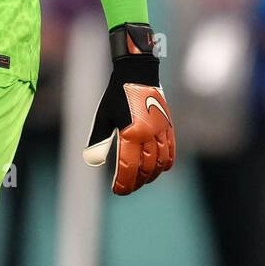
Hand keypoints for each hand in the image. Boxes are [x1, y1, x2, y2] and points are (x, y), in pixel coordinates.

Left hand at [83, 22, 175, 194]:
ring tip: (140, 181)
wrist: (137, 73)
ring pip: (160, 163)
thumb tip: (93, 161)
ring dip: (151, 176)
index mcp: (130, 132)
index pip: (128, 166)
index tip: (118, 191)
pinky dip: (165, 164)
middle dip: (135, 182)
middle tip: (127, 189)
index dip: (124, 182)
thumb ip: (99, 140)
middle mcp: (148, 134)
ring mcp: (161, 131)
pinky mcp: (168, 127)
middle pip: (145, 169)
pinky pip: (171, 152)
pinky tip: (157, 169)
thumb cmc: (116, 95)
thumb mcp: (103, 117)